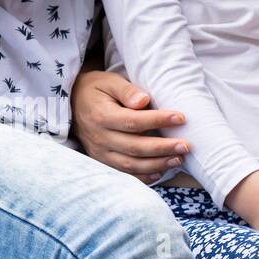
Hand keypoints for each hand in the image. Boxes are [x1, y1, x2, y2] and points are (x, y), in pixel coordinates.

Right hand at [69, 68, 189, 182]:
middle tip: (186, 146)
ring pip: (129, 165)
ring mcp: (99, 152)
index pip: (133, 121)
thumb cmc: (97, 90)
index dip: (158, 121)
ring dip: (156, 164)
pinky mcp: (102, 161)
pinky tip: (160, 173)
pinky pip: (122, 173)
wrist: (72, 103)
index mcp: (102, 116)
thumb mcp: (110, 82)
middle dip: (162, 148)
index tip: (181, 118)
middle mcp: (99, 138)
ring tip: (178, 159)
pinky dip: (141, 176)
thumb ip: (127, 91)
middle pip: (134, 147)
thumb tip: (144, 101)